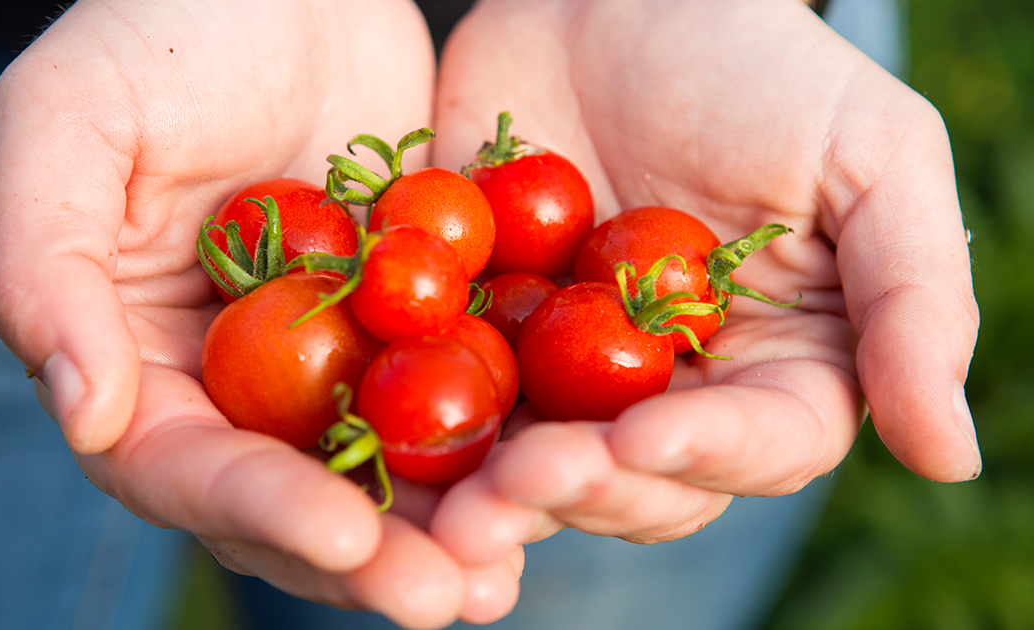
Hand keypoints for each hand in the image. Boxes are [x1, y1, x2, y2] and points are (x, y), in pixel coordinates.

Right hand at [0, 1, 518, 625]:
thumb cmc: (154, 32)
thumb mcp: (66, 124)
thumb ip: (42, 268)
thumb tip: (84, 415)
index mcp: (135, 359)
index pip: (182, 467)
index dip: (260, 510)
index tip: (345, 537)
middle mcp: (229, 383)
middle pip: (288, 500)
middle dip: (364, 558)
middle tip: (446, 597)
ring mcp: (323, 361)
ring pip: (377, 471)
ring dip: (440, 532)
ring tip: (501, 577)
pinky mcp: (406, 322)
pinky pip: (449, 397)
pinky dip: (493, 446)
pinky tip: (555, 478)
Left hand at [427, 0, 979, 562]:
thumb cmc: (755, 64)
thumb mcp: (871, 157)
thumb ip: (914, 300)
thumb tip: (950, 457)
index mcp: (778, 363)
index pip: (761, 444)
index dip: (709, 456)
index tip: (644, 440)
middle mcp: (676, 390)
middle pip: (643, 484)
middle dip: (586, 492)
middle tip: (522, 485)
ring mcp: (575, 375)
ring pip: (544, 467)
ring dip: (499, 497)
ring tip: (451, 509)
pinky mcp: (488, 341)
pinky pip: (455, 400)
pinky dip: (427, 432)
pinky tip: (386, 444)